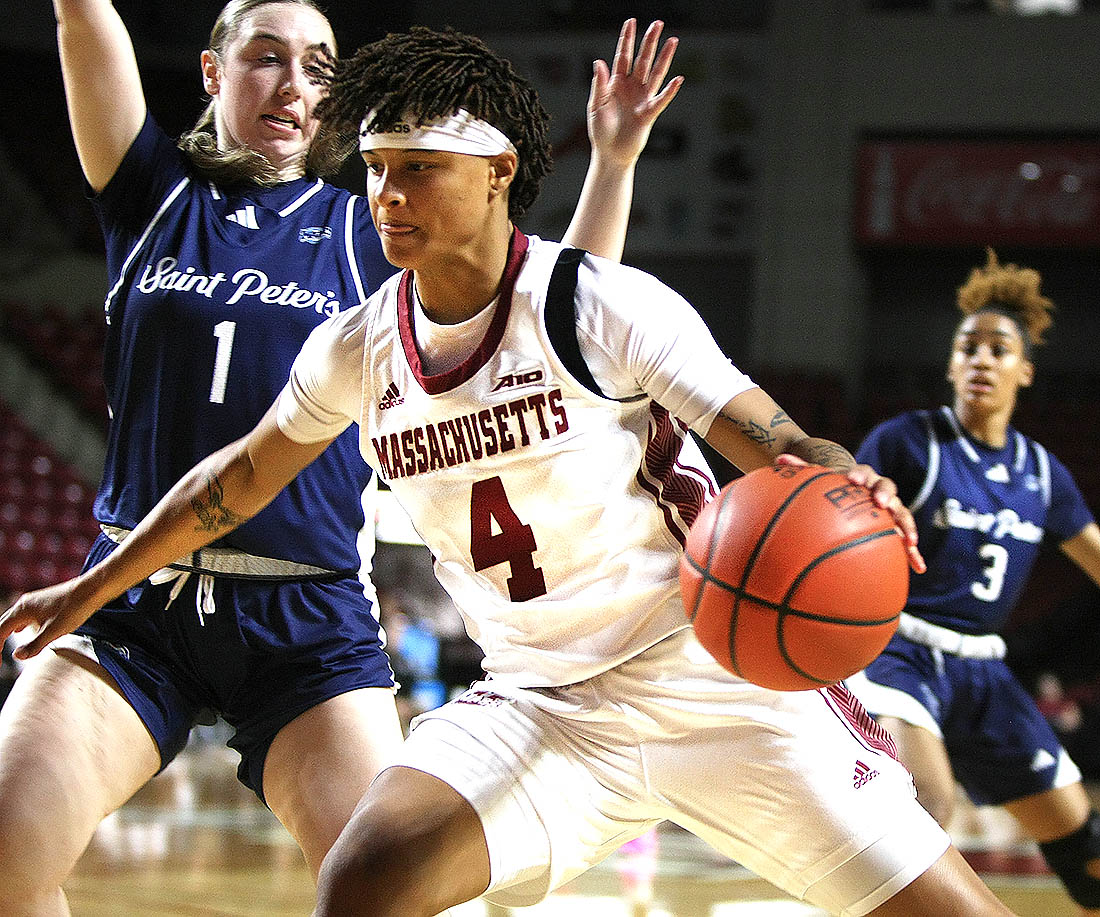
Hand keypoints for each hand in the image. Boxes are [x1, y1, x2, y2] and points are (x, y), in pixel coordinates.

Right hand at [0, 577, 99, 660]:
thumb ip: (35, 645)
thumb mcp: (54, 631)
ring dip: (6, 633)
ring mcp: (33, 601)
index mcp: (22, 610)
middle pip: (2, 624)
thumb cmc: (74, 609)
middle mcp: (24, 604)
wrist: (91, 589)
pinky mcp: (43, 601)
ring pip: (13, 619)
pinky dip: (18, 625)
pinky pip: (24, 615)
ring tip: (4, 647)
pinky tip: (23, 630)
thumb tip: (16, 656)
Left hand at [588, 19, 682, 168]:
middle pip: (642, 59)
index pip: (623, 56)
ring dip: (664, 58)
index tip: (631, 22)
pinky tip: (678, 80)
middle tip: (658, 23)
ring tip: (673, 41)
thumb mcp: (595, 106)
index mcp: (616, 84)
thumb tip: (599, 62)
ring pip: (655, 74)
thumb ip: (599, 85)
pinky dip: (669, 91)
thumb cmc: (600, 131)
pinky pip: (661, 100)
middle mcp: (631, 87)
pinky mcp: (648, 113)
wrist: (610, 154)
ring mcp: (641, 99)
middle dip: (649, 41)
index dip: (627, 39)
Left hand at [775, 454, 926, 573]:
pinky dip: (913, 554)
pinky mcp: (897, 528)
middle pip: (887, 488)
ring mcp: (891, 510)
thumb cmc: (834, 486)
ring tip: (909, 541)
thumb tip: (778, 458)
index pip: (863, 472)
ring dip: (907, 526)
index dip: (859, 475)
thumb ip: (802, 469)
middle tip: (880, 502)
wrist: (854, 490)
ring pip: (903, 515)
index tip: (852, 480)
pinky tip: (918, 568)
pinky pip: (907, 542)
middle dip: (885, 494)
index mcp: (861, 478)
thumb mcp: (820, 478)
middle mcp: (879, 491)